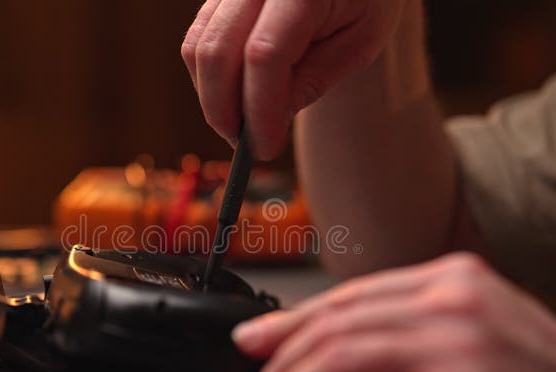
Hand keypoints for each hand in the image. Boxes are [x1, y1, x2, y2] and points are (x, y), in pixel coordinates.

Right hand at [181, 0, 409, 158]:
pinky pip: (197, 39)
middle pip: (216, 53)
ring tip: (243, 123)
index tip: (265, 147)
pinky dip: (210, 77)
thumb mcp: (359, 43)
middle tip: (246, 146)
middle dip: (224, 112)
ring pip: (196, 48)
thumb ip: (313, 80)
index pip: (263, 55)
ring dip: (212, 97)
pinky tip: (236, 96)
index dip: (259, 109)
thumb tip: (265, 123)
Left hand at [231, 253, 555, 371]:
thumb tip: (328, 354)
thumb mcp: (472, 338)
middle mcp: (453, 300)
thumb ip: (406, 335)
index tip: (251, 346)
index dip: (288, 323)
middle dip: (278, 371)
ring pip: (339, 360)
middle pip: (334, 327)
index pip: (346, 297)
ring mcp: (464, 343)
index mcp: (452, 280)